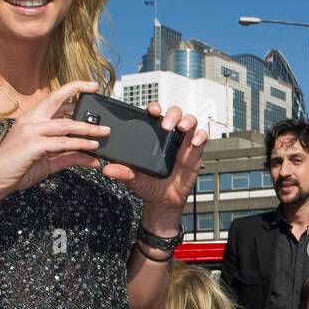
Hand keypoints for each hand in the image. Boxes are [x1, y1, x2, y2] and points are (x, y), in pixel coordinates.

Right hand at [0, 81, 105, 201]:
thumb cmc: (18, 168)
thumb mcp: (48, 161)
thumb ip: (69, 156)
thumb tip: (91, 157)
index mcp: (31, 119)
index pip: (52, 99)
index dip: (70, 90)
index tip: (88, 86)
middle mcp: (30, 120)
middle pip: (56, 100)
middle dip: (77, 91)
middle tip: (96, 88)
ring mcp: (30, 131)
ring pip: (65, 125)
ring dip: (88, 128)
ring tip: (104, 132)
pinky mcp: (32, 145)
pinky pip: (61, 143)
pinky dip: (79, 144)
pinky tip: (92, 147)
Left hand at [98, 102, 207, 233]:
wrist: (163, 201)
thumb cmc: (148, 185)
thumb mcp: (133, 179)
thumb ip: (123, 173)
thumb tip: (107, 169)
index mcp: (153, 136)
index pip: (154, 114)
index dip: (154, 107)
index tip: (151, 110)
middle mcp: (169, 135)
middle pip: (174, 113)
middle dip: (171, 114)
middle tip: (166, 124)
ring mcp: (183, 142)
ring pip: (190, 121)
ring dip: (187, 120)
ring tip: (182, 128)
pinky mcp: (195, 152)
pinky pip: (201, 138)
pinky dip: (201, 136)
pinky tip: (194, 142)